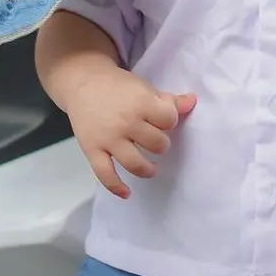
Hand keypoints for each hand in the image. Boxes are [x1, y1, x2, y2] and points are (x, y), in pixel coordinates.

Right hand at [63, 59, 195, 198]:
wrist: (83, 82)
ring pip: (136, 163)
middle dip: (160, 144)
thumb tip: (192, 102)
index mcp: (141, 103)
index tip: (162, 120)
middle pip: (157, 144)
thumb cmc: (118, 86)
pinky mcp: (92, 149)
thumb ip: (169, 100)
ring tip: (152, 168)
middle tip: (154, 140)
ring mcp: (108, 138)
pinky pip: (105, 174)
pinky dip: (116, 187)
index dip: (169, 121)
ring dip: (148, 169)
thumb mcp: (145, 88)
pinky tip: (127, 193)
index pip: (169, 120)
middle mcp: (126, 122)